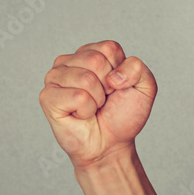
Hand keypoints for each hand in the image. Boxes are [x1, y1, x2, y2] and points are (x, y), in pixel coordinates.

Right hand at [39, 40, 156, 169]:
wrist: (111, 146)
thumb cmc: (122, 116)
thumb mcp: (145, 88)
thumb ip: (138, 68)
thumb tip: (113, 76)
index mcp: (91, 52)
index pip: (109, 48)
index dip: (120, 72)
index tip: (115, 88)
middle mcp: (70, 61)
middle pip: (95, 60)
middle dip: (107, 86)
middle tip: (102, 100)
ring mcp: (55, 77)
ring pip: (86, 79)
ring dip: (96, 100)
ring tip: (91, 107)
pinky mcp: (48, 97)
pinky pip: (77, 96)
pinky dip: (86, 110)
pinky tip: (80, 115)